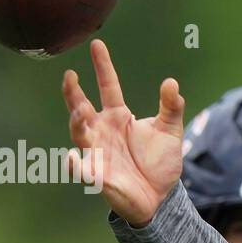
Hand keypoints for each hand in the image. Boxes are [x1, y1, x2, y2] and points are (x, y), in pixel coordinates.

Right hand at [61, 40, 185, 226]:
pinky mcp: (98, 177)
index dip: (103, 66)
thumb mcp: (170, 132)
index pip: (108, 86)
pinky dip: (76, 165)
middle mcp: (102, 131)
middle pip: (82, 107)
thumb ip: (171, 108)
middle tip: (70, 76)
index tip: (97, 44)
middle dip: (73, 93)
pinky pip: (83, 171)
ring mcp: (98, 153)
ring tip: (80, 111)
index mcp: (118, 117)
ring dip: (77, 123)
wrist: (161, 197)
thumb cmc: (160, 163)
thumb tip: (171, 82)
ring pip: (79, 134)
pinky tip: (72, 158)